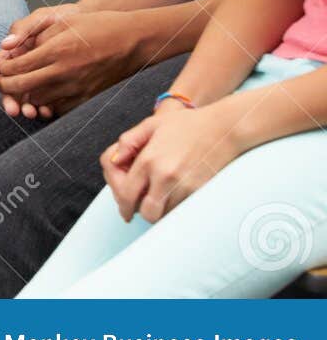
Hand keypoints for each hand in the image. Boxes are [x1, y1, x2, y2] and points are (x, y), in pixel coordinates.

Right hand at [0, 3, 77, 115]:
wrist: (90, 24)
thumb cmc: (62, 18)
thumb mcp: (42, 19)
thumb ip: (23, 29)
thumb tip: (4, 45)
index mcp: (14, 52)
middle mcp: (22, 69)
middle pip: (7, 87)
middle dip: (8, 100)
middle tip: (13, 110)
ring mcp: (37, 79)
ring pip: (24, 98)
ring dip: (24, 108)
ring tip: (32, 113)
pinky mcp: (53, 87)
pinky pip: (44, 102)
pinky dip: (43, 109)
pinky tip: (48, 112)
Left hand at [0, 7, 142, 118]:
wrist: (135, 41)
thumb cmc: (98, 25)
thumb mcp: (64, 20)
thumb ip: (33, 32)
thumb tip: (6, 45)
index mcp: (56, 50)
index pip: (17, 66)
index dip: (1, 68)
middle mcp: (64, 72)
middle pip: (22, 87)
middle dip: (5, 86)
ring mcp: (76, 88)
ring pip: (37, 100)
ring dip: (23, 96)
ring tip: (17, 90)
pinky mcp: (86, 98)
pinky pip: (58, 108)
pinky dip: (44, 104)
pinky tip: (40, 96)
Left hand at [101, 104, 237, 222]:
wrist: (224, 128)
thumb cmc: (188, 124)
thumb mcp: (150, 125)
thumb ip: (128, 142)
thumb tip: (115, 160)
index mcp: (149, 160)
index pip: (127, 194)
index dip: (122, 206)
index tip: (124, 211)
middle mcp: (165, 176)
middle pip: (146, 212)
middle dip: (140, 213)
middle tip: (140, 206)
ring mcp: (185, 186)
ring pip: (166, 215)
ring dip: (159, 211)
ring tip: (158, 197)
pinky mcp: (201, 192)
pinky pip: (183, 211)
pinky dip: (176, 209)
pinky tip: (174, 195)